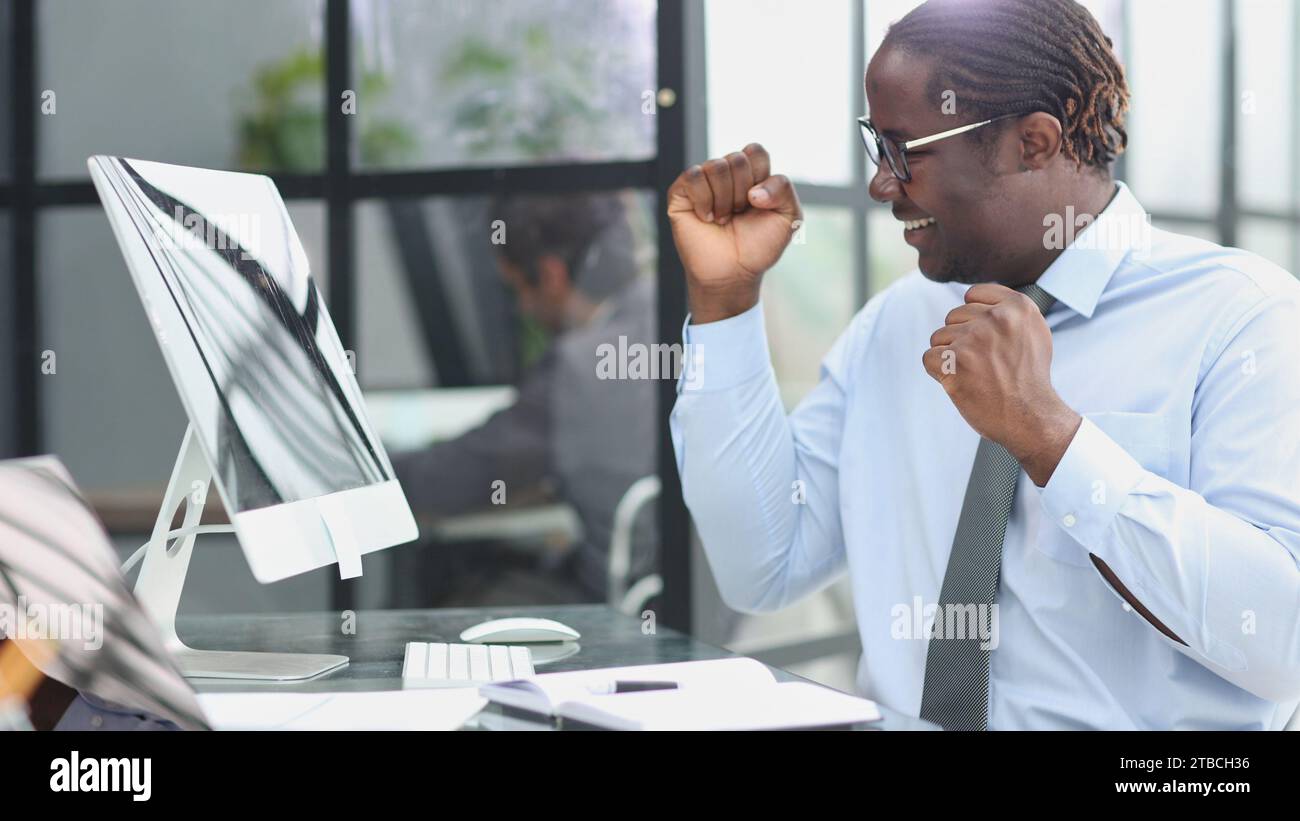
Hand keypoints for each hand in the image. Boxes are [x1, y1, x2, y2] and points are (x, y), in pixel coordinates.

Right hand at [667, 143, 802, 322]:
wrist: (734, 273)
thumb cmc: (760, 246)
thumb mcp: (788, 216)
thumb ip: (784, 189)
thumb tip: (754, 191)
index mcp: (750, 174)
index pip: (755, 151)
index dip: (761, 176)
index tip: (759, 203)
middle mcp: (726, 174)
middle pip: (737, 159)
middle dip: (743, 192)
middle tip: (739, 214)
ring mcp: (702, 182)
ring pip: (715, 166)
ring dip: (725, 199)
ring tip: (723, 219)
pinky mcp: (681, 193)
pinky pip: (693, 177)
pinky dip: (704, 200)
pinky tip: (707, 218)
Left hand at [922, 283, 1081, 485]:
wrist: (1030, 417)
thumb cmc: (1029, 379)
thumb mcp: (1034, 333)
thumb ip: (1009, 311)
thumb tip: (977, 298)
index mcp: (1017, 307)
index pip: (973, 295)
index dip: (973, 318)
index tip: (986, 339)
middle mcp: (996, 318)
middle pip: (954, 316)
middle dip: (961, 339)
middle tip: (984, 363)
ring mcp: (974, 339)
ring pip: (939, 337)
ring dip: (950, 356)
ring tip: (974, 374)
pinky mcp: (954, 362)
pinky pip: (929, 358)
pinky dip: (938, 373)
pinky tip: (960, 383)